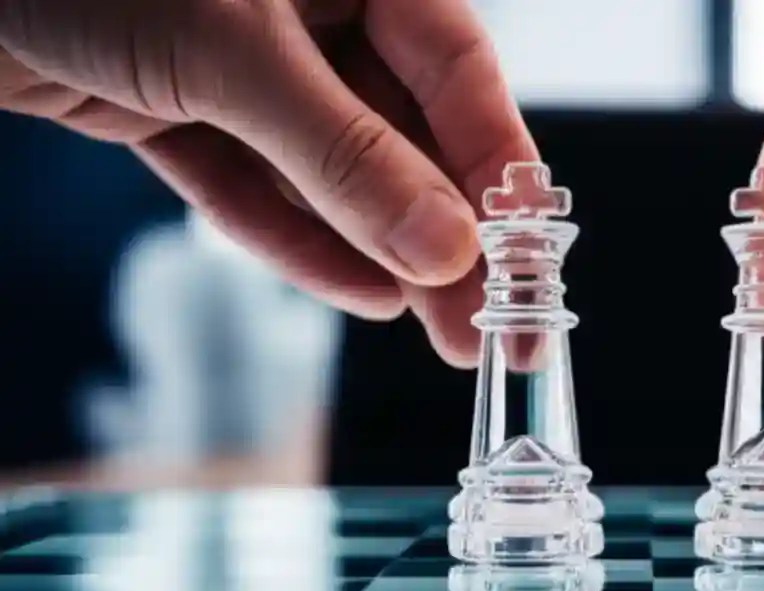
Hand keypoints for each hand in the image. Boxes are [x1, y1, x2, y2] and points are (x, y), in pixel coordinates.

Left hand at [0, 0, 532, 367]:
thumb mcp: (238, 52)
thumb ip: (345, 154)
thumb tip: (446, 248)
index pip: (458, 72)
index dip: (499, 169)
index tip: (532, 257)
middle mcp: (306, 12)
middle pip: (404, 136)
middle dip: (447, 237)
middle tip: (491, 328)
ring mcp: (242, 65)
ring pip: (334, 173)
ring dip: (384, 255)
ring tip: (441, 334)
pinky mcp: (180, 111)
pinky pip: (256, 189)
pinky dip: (301, 243)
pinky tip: (363, 295)